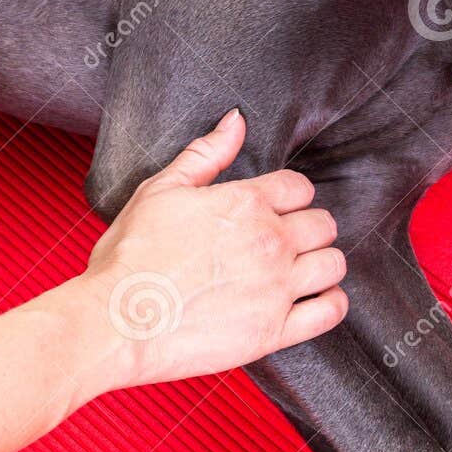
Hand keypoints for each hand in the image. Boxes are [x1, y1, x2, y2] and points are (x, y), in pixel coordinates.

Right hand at [71, 110, 347, 394]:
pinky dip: (331, 303)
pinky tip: (315, 299)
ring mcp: (276, 287)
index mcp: (246, 203)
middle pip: (323, 225)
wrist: (117, 321)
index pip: (299, 188)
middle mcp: (270, 242)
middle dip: (309, 228)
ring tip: (302, 269)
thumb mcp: (160, 190)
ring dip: (323, 263)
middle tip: (288, 240)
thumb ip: (205, 155)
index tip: (278, 208)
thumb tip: (236, 121)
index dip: (290, 196)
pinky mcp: (275, 330)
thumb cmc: (130, 257)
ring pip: (333, 265)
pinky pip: (329, 312)